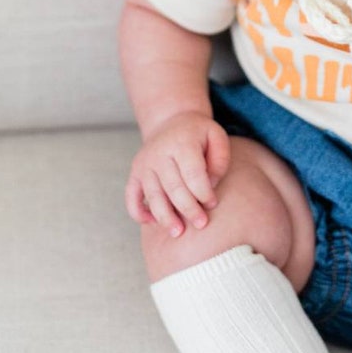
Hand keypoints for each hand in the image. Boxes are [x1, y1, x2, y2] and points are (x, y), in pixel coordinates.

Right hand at [125, 111, 230, 235]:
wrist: (172, 120)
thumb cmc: (198, 133)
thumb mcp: (217, 136)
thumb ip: (220, 159)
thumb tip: (210, 185)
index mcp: (181, 143)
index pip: (192, 174)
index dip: (203, 193)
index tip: (213, 203)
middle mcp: (159, 153)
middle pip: (173, 188)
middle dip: (188, 209)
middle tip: (201, 224)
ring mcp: (144, 164)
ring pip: (153, 196)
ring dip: (165, 217)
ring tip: (178, 233)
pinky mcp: (135, 172)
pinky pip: (131, 196)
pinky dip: (138, 212)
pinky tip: (152, 222)